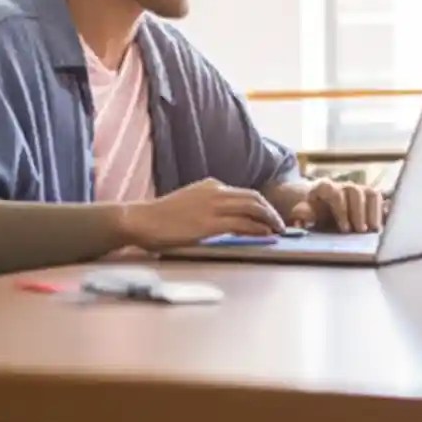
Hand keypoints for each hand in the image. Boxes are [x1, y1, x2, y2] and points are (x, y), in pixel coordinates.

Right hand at [119, 178, 284, 249]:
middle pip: (253, 197)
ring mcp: (213, 206)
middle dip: (270, 211)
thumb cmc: (160, 218)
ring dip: (269, 219)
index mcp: (210, 186)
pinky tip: (265, 235)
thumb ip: (208, 209)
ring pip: (252, 208)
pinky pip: (242, 223)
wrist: (142, 220)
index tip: (268, 217)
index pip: (243, 193)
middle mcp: (215, 191)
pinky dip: (258, 228)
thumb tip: (227, 223)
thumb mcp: (189, 205)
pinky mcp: (210, 223)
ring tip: (278, 230)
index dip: (260, 205)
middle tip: (280, 224)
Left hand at [289, 179, 384, 232]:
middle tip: (361, 231)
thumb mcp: (304, 211)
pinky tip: (383, 226)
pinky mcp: (369, 196)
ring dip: (374, 212)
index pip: (334, 192)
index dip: (341, 210)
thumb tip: (300, 220)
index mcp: (325, 186)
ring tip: (374, 230)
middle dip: (359, 212)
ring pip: (371, 193)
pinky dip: (383, 211)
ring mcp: (358, 189)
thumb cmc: (313, 209)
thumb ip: (302, 214)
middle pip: (355, 191)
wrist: (319, 203)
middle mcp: (343, 185)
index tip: (345, 229)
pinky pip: (380, 199)